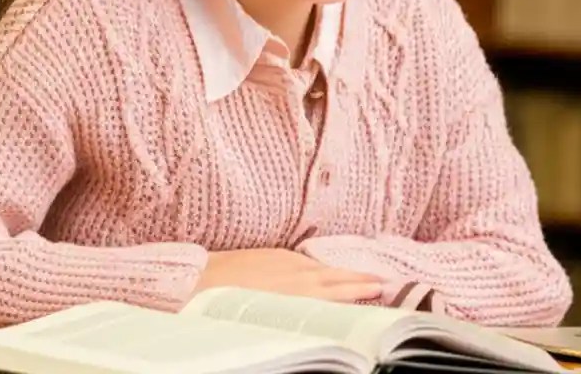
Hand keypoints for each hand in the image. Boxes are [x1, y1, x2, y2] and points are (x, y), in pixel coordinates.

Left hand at [196, 248, 384, 302]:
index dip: (361, 294)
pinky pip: (307, 261)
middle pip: (337, 279)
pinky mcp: (272, 255)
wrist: (192, 279)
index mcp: (298, 292)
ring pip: (324, 269)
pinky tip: (326, 271)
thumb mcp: (265, 318)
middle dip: (362, 281)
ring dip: (346, 273)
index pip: (338, 294)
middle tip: (388, 283)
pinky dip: (323, 267)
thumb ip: (295, 317)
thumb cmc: (224, 307)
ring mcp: (285, 262)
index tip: (383, 292)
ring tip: (367, 277)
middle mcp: (297, 274)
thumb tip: (314, 325)